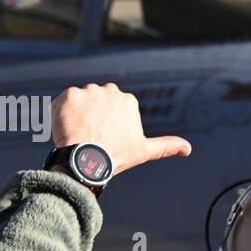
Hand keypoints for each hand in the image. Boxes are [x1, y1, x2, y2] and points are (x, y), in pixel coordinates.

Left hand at [50, 83, 190, 175]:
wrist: (87, 160)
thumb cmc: (116, 156)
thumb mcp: (144, 150)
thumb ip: (166, 145)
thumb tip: (188, 149)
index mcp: (128, 100)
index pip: (111, 109)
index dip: (106, 125)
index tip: (103, 138)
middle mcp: (110, 90)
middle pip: (95, 102)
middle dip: (91, 117)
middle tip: (90, 137)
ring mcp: (89, 91)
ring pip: (79, 103)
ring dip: (76, 115)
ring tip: (78, 135)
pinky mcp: (69, 95)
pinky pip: (62, 102)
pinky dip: (62, 115)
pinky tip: (67, 129)